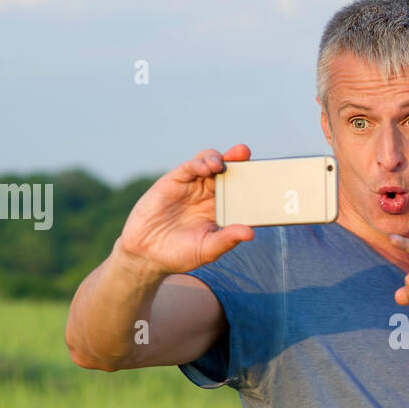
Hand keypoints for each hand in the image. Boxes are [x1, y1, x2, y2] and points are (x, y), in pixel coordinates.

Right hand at [116, 145, 255, 276]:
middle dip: (237, 160)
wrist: (146, 255)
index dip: (250, 180)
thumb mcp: (207, 249)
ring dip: (218, 158)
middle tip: (244, 152)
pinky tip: (206, 166)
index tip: (262, 174)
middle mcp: (208, 194)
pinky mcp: (173, 181)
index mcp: (221, 209)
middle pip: (227, 171)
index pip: (240, 190)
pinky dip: (198, 163)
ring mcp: (192, 186)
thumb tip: (251, 233)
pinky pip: (188, 167)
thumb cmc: (179, 254)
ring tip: (222, 164)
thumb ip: (227, 239)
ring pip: (209, 163)